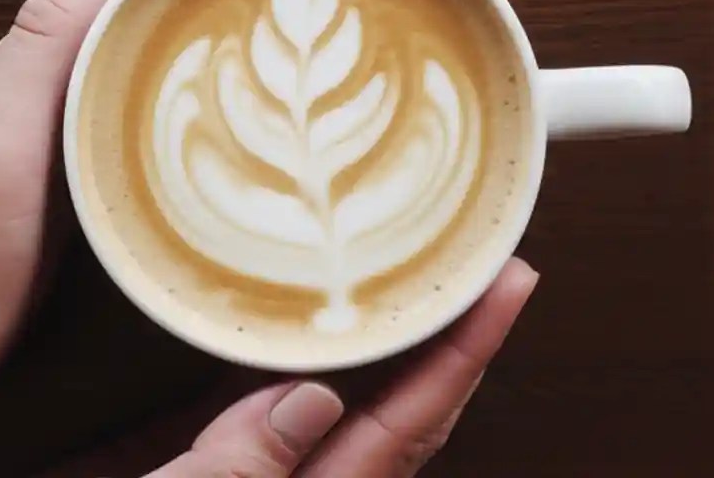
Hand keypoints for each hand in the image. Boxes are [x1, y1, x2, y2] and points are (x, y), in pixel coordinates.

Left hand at [0, 0, 242, 450]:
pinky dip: (196, 93)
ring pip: (151, 54)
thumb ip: (46, 35)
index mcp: (35, 55)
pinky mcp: (81, 179)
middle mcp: (52, 79)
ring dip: (215, 27)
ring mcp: (67, 130)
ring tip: (294, 31)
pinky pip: (148, 113)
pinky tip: (239, 116)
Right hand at [64, 257, 536, 477]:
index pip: (403, 431)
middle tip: (484, 257)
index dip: (463, 356)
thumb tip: (313, 403)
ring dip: (387, 339)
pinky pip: (275, 402)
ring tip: (419, 266)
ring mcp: (255, 475)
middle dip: (445, 338)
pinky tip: (302, 308)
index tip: (509, 283)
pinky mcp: (204, 461)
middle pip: (395, 415)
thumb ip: (230, 476)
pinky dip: (306, 352)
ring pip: (345, 405)